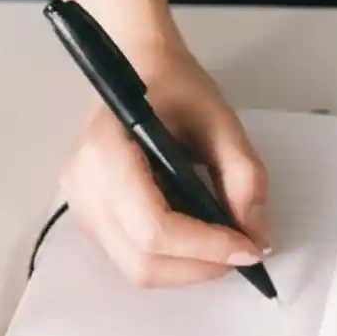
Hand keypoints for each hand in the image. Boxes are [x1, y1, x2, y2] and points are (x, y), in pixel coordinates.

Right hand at [60, 45, 269, 287]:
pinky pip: (131, 257)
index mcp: (107, 152)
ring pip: (136, 268)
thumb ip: (244, 176)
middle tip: (240, 251)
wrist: (138, 67)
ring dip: (187, 268)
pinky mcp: (89, 217)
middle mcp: (83, 186)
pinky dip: (171, 259)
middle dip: (199, 267)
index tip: (250, 248)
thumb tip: (257, 237)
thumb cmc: (175, 86)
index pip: (154, 228)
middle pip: (142, 262)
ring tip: (220, 243)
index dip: (206, 248)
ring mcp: (79, 205)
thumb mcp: (221, 121)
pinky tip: (195, 235)